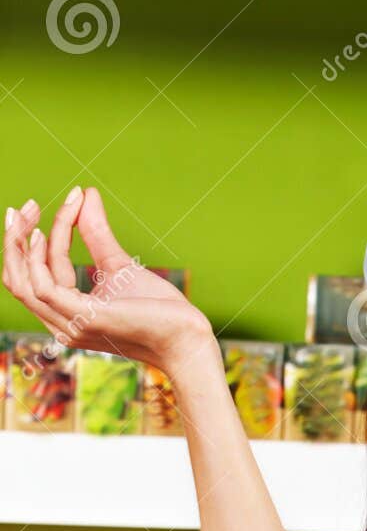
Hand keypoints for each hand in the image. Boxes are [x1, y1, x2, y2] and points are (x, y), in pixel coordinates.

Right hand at [2, 186, 210, 372]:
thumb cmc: (158, 309)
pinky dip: (38, 259)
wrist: (185, 337)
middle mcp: (62, 325)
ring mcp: (70, 325)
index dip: (41, 238)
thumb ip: (96, 233)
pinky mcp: (84, 319)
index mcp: (67, 315)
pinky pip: (43, 288)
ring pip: (24, 283)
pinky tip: (43, 235)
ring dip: (20, 244)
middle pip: (18, 280)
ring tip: (31, 211)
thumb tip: (86, 193)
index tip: (62, 203)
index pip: (39, 274)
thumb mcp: (119, 264)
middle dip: (14, 241)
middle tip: (23, 206)